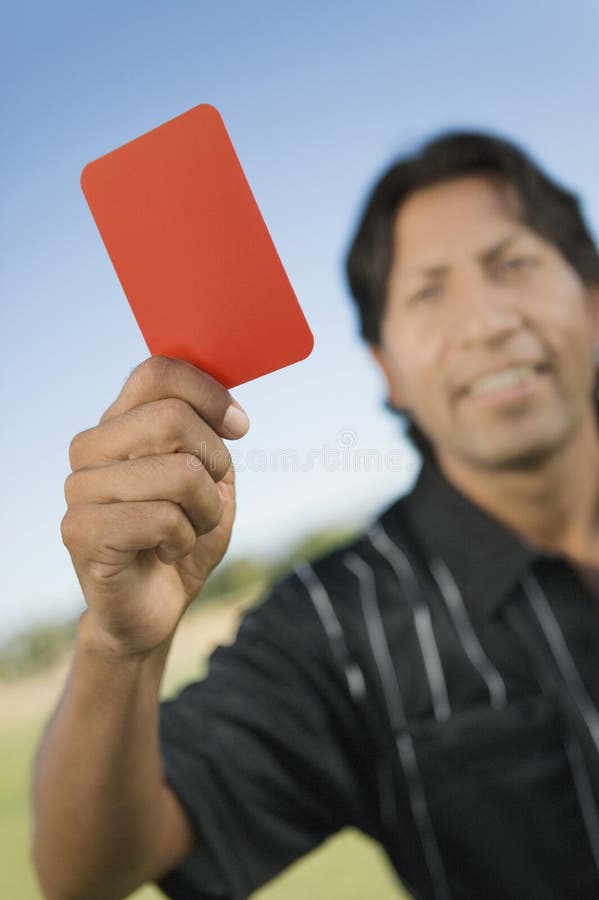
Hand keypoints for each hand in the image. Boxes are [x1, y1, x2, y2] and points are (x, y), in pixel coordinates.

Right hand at [61, 356, 248, 655]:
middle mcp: (91, 448)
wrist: (158, 605)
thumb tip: (230, 413)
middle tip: (208, 497)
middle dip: (214, 462)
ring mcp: (80, 488)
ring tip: (185, 530)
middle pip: (173, 418)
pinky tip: (165, 552)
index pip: (157, 372)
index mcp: (120, 423)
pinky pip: (163, 518)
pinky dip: (183, 540)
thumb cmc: (183, 536)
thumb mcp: (210, 477)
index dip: (210, 394)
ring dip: (204, 511)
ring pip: (178, 473)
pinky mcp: (80, 531)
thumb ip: (211, 435)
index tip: (238, 428)